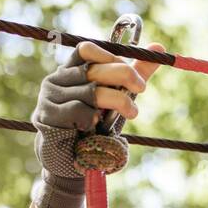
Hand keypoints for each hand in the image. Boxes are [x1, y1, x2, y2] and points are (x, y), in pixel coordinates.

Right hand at [30, 40, 164, 207]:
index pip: (87, 50)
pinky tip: (95, 127)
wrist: (71, 160)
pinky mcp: (47, 115)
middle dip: (124, 76)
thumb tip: (160, 47)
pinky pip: (79, 111)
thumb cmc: (95, 125)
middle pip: (93, 69)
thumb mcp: (118, 96)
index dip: (111, 56)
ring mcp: (50, 97)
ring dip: (116, 102)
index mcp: (72, 70)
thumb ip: (136, 73)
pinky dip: (94, 119)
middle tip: (142, 88)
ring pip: (91, 91)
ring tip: (131, 113)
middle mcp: (57, 79)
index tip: (134, 72)